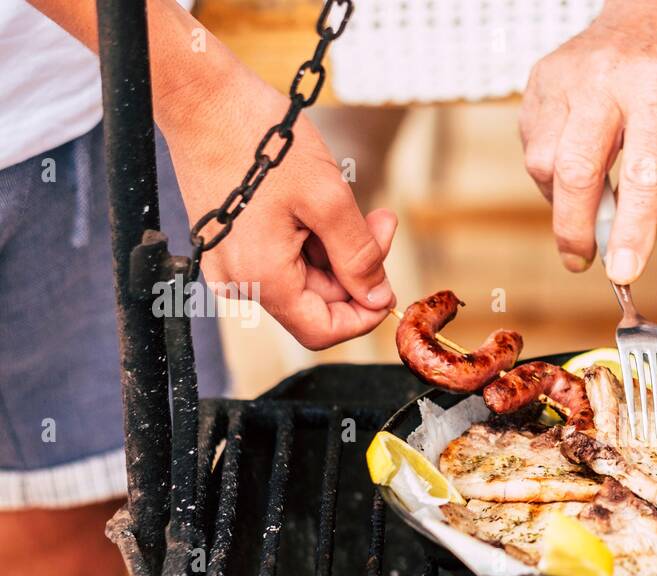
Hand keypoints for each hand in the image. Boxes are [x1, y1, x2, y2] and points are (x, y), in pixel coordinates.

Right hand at [157, 60, 396, 349]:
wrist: (203, 98)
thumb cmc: (259, 140)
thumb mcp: (327, 198)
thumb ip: (358, 256)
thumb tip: (377, 298)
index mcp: (261, 278)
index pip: (323, 331)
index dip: (364, 314)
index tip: (389, 283)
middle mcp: (239, 282)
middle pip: (318, 302)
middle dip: (357, 268)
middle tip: (381, 219)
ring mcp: (230, 265)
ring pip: (304, 279)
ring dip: (336, 249)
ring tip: (347, 201)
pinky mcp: (230, 245)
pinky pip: (282, 260)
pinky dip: (310, 240)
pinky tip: (316, 204)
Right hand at [519, 0, 656, 282]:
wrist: (656, 9)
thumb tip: (623, 231)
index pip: (642, 172)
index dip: (631, 228)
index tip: (623, 271)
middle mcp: (605, 79)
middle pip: (575, 171)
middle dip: (575, 229)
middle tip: (583, 260)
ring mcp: (564, 78)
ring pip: (544, 163)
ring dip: (563, 199)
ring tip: (591, 195)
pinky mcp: (539, 81)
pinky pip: (533, 146)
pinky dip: (552, 172)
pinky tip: (579, 160)